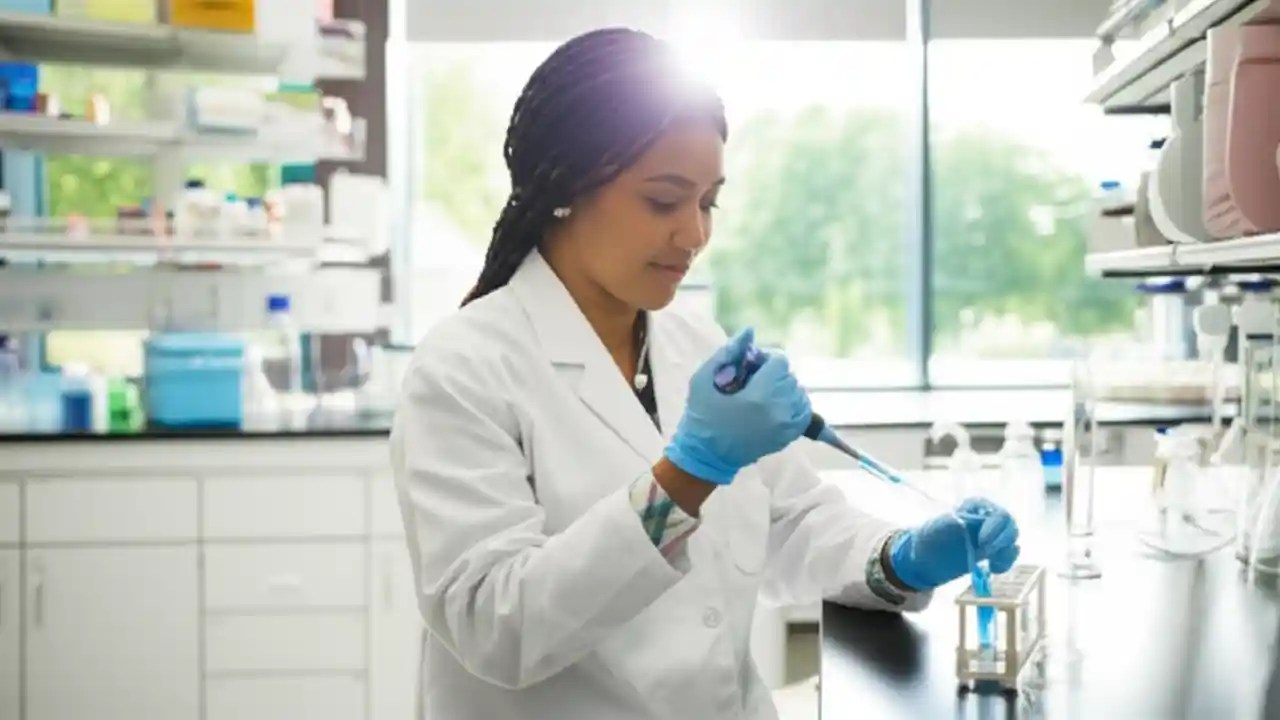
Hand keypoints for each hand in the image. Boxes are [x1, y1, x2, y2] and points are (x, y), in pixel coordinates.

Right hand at [664, 327, 811, 484]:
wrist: (705, 456)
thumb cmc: (701, 416)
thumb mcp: (703, 379)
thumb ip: (727, 352)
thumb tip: (749, 331)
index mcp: (758, 396)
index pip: (779, 363)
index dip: (765, 359)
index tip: (750, 367)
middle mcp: (778, 411)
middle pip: (789, 376)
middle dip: (774, 373)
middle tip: (754, 380)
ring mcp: (785, 427)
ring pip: (799, 393)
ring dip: (784, 388)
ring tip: (765, 394)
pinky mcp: (786, 438)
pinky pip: (804, 413)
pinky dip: (795, 405)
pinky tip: (778, 405)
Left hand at [888, 497, 1019, 591]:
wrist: (926, 556)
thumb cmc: (930, 537)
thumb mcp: (937, 529)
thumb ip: (952, 524)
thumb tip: (964, 523)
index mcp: (976, 507)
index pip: (998, 514)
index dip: (995, 529)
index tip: (982, 542)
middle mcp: (988, 518)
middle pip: (1010, 527)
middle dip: (1001, 542)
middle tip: (985, 554)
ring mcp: (992, 535)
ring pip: (1011, 541)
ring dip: (1005, 554)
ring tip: (990, 564)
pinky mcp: (993, 551)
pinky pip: (1008, 555)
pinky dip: (1005, 563)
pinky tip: (993, 569)